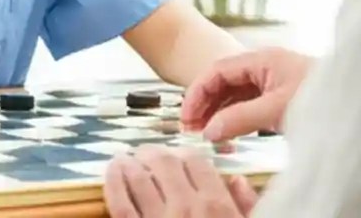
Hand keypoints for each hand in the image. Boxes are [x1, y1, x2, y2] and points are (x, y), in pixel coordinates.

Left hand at [104, 145, 258, 216]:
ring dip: (131, 162)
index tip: (179, 157)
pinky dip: (113, 181)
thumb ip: (247, 208)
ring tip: (127, 158)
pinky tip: (113, 170)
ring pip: (138, 176)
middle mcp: (186, 208)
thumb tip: (237, 181)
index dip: (186, 154)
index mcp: (217, 207)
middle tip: (147, 153)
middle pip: (165, 162)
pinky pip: (119, 202)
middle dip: (155, 153)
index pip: (197, 162)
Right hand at [181, 47, 312, 140]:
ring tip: (207, 133)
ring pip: (236, 92)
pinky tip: (230, 131)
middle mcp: (266, 65)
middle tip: (192, 128)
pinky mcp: (282, 95)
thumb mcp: (276, 110)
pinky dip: (236, 116)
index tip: (187, 116)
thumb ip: (240, 119)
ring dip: (219, 111)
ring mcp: (275, 80)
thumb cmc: (323, 97)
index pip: (217, 71)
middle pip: (224, 81)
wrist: (360, 101)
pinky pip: (250, 102)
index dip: (197, 93)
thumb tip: (209, 130)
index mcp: (262, 59)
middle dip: (205, 103)